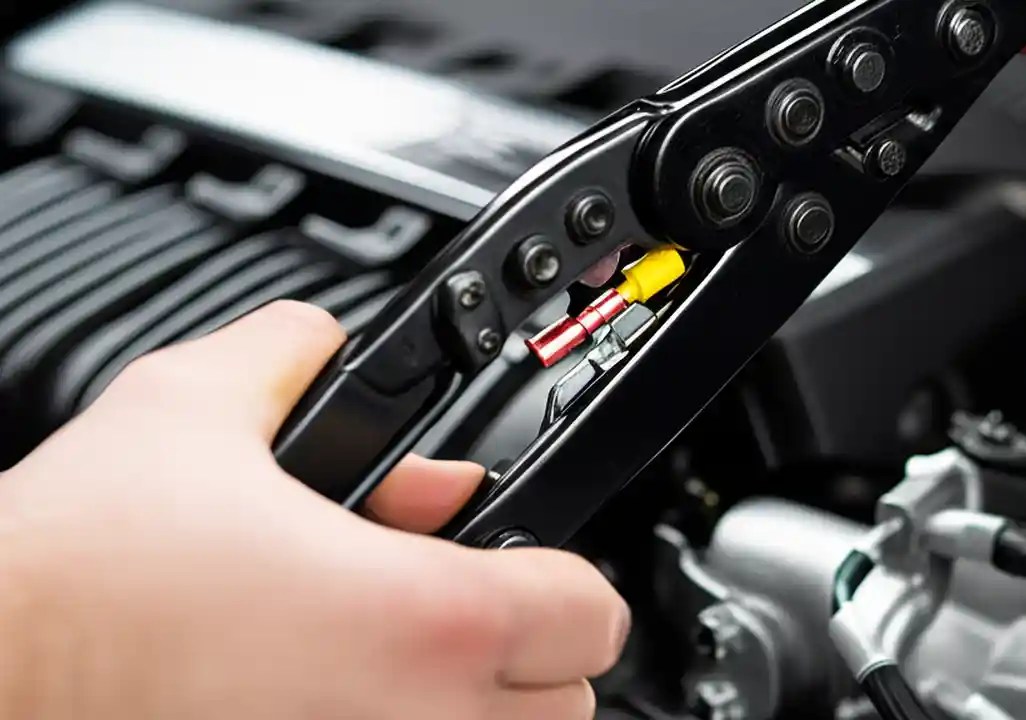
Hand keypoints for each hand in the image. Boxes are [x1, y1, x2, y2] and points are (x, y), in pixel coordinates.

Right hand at [0, 301, 628, 718]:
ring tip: (384, 650)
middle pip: (568, 704)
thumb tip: (319, 338)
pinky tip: (325, 693)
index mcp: (421, 618)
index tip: (521, 557)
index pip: (592, 613)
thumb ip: (290, 346)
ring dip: (472, 704)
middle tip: (454, 603)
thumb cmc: (72, 574)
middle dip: (527, 647)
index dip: (564, 571)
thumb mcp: (191, 404)